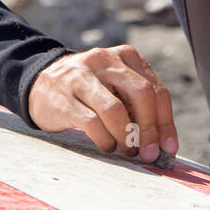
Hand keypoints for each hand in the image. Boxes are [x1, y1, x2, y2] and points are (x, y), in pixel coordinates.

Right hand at [27, 45, 177, 163]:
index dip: (166, 122)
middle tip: (150, 154)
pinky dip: (105, 140)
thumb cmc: (88, 91)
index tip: (169, 147)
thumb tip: (162, 142)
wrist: (39, 84)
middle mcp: (104, 60)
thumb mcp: (114, 85)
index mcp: (124, 56)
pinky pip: (92, 123)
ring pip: (116, 110)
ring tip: (127, 151)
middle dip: (150, 130)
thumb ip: (137, 104)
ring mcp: (81, 77)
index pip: (155, 89)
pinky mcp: (64, 98)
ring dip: (127, 137)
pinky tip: (107, 146)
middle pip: (141, 95)